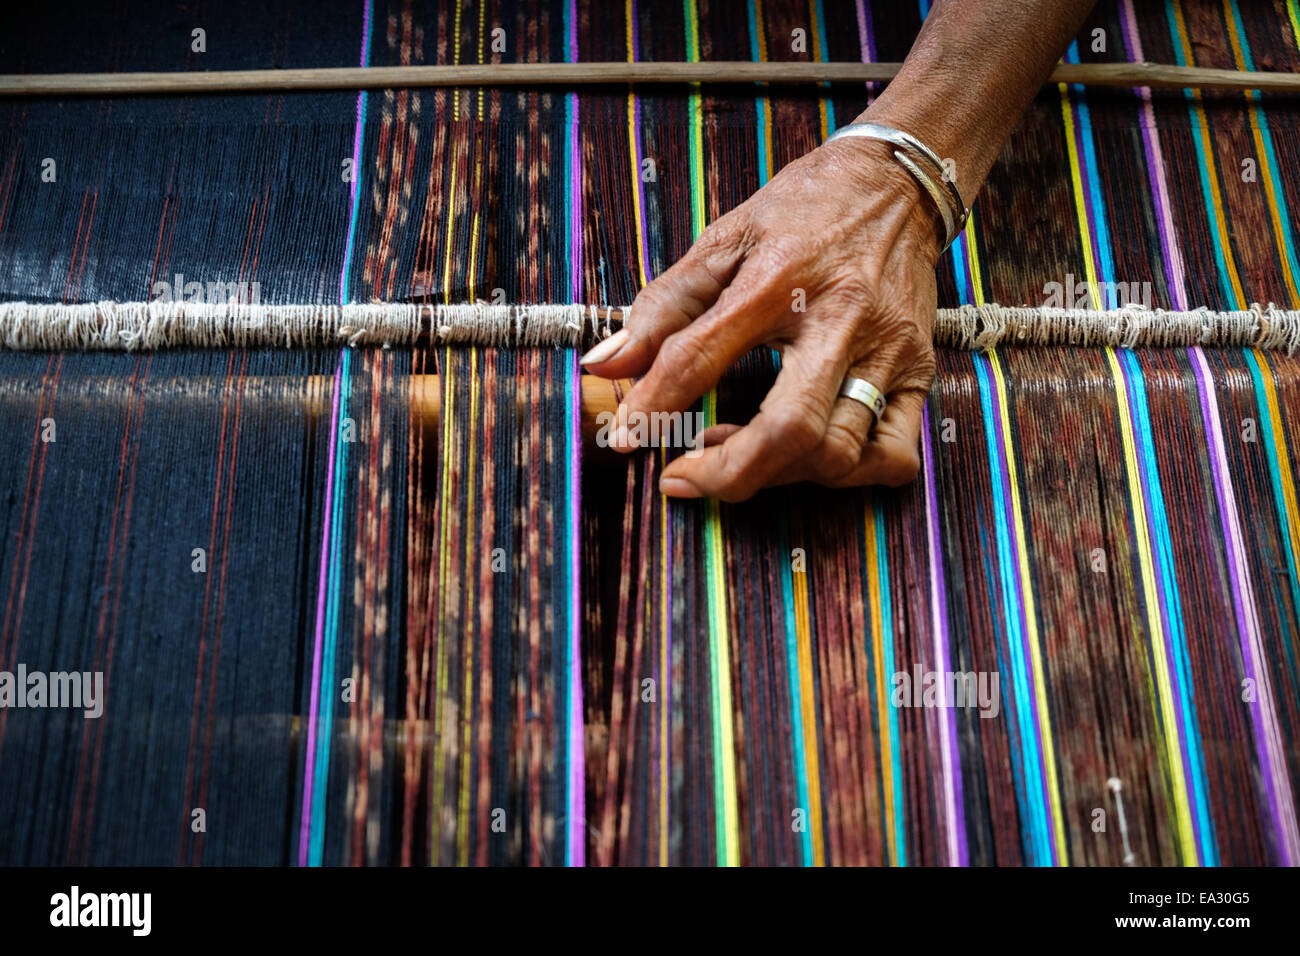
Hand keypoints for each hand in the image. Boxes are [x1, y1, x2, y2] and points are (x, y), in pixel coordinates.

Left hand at [581, 133, 942, 501]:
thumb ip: (662, 307)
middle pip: (790, 430)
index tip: (627, 436)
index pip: (701, 355)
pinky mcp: (920, 372)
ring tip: (737, 455)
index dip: (654, 404)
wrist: (895, 182)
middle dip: (728, 472)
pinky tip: (808, 462)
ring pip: (839, 453)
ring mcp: (888, 352)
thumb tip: (604, 366)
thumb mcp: (723, 241)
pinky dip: (848, 477)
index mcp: (778, 279)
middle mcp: (841, 320)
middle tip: (684, 477)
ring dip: (778, 475)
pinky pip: (893, 456)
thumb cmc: (802, 212)